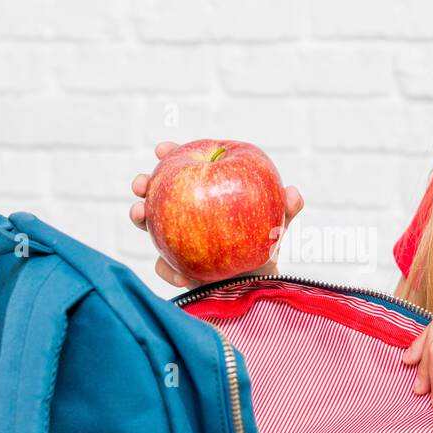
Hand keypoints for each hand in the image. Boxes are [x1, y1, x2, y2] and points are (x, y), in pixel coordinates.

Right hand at [129, 140, 305, 289]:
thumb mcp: (278, 224)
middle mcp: (185, 211)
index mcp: (205, 190)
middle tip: (142, 184)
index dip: (171, 154)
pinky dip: (170, 269)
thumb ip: (287, 209)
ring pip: (151, 225)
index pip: (186, 166)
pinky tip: (180, 273)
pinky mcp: (176, 267)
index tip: (162, 150)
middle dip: (145, 183)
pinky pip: (167, 267)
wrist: (259, 282)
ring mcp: (175, 239)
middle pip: (159, 192)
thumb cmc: (265, 243)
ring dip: (140, 218)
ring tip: (140, 215)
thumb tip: (292, 194)